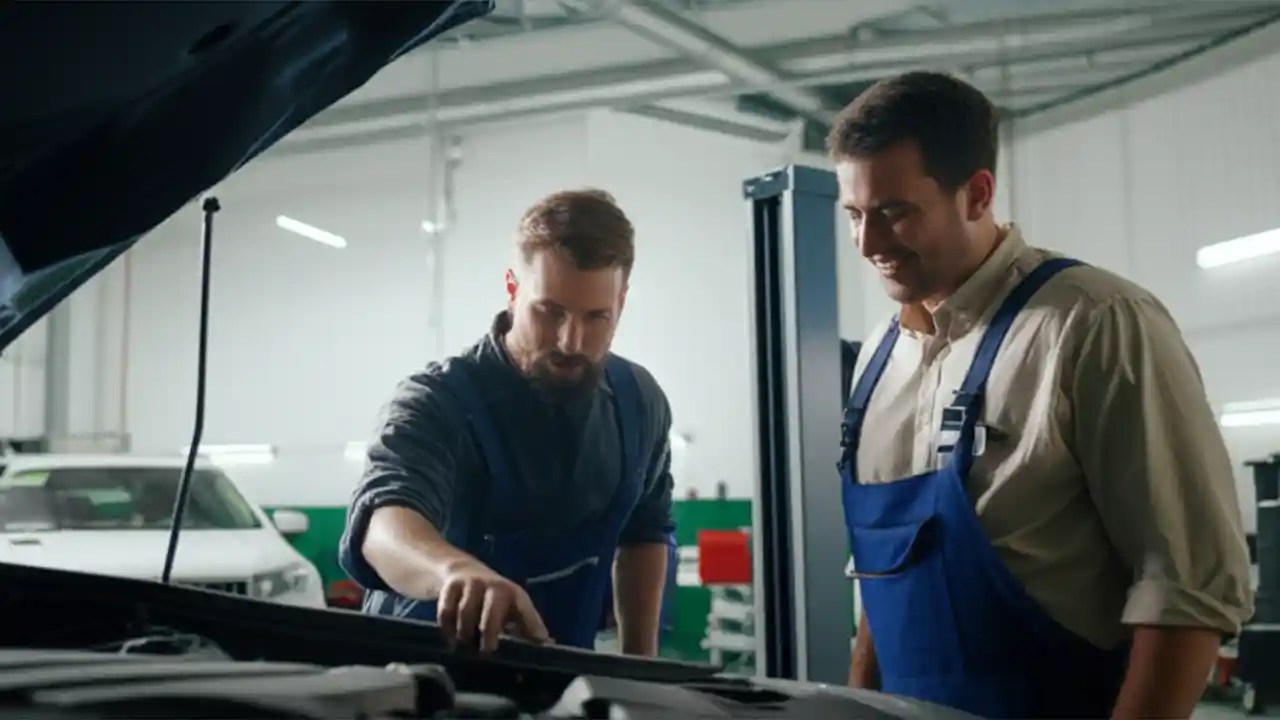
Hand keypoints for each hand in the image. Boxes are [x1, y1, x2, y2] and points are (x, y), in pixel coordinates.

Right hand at [436, 560, 550, 651]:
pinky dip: (447, 629)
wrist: (463, 570)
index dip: (531, 625)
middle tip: (487, 652)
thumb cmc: (494, 599)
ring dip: (464, 635)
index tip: (538, 643)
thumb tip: (547, 644)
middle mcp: (494, 586)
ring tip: (466, 647)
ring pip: (465, 614)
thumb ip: (527, 627)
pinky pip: (446, 612)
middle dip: (489, 633)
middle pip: (491, 613)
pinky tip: (451, 638)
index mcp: (514, 594)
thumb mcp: (512, 608)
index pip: (525, 609)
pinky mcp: (451, 587)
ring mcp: (471, 584)